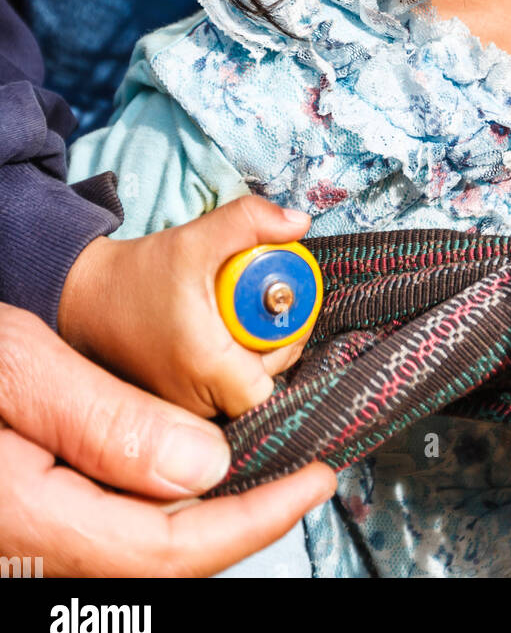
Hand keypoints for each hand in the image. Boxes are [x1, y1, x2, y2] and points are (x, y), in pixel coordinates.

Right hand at [0, 303, 334, 576]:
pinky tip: (195, 465)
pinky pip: (116, 528)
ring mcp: (31, 544)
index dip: (259, 518)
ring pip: (144, 548)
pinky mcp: (33, 526)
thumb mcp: (17, 366)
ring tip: (269, 462)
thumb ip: (106, 424)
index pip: (174, 549)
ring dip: (214, 513)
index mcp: (31, 521)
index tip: (319, 475)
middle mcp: (34, 552)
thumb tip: (207, 468)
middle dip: (248, 518)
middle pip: (167, 558)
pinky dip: (168, 502)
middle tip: (308, 464)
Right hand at [58, 195, 316, 416]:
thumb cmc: (141, 274)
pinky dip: (232, 365)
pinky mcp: (178, 408)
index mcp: (205, 368)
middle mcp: (194, 402)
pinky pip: (222, 394)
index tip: (280, 312)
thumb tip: (300, 222)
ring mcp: (184, 411)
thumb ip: (250, 222)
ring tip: (238, 317)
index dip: (285, 346)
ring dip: (252, 356)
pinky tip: (223, 335)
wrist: (88, 300)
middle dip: (273, 345)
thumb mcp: (197, 237)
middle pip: (261, 386)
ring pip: (242, 392)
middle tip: (262, 307)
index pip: (269, 385)